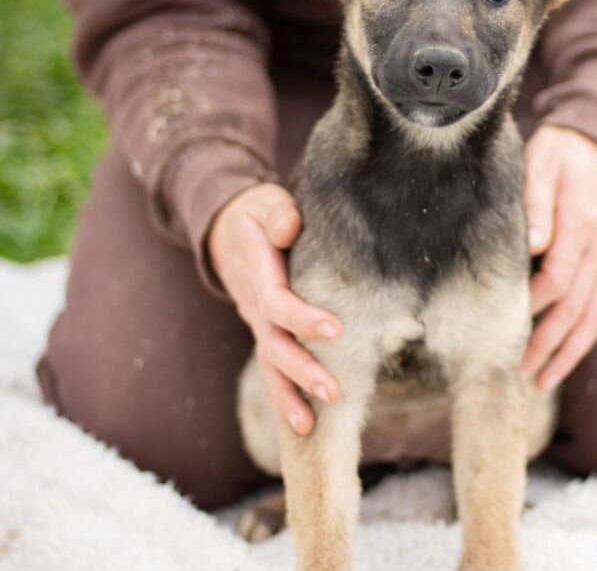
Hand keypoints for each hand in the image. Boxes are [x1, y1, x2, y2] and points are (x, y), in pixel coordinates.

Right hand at [209, 183, 342, 434]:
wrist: (227, 231)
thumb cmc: (257, 215)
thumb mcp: (265, 202)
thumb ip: (277, 214)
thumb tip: (288, 227)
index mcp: (257, 276)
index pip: (279, 304)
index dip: (304, 319)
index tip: (336, 329)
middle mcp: (255, 307)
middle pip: (275, 346)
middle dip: (303, 372)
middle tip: (333, 391)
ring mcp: (258, 325)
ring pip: (270, 366)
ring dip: (290, 396)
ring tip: (310, 425)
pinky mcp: (267, 334)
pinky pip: (273, 369)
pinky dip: (285, 397)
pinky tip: (303, 424)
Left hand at [520, 126, 596, 389]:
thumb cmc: (560, 153)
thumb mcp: (542, 162)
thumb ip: (537, 202)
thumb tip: (533, 244)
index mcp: (581, 221)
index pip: (558, 275)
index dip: (534, 304)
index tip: (505, 325)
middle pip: (576, 305)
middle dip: (548, 342)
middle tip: (521, 372)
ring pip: (593, 314)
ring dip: (569, 351)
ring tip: (542, 380)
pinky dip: (585, 337)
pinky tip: (565, 357)